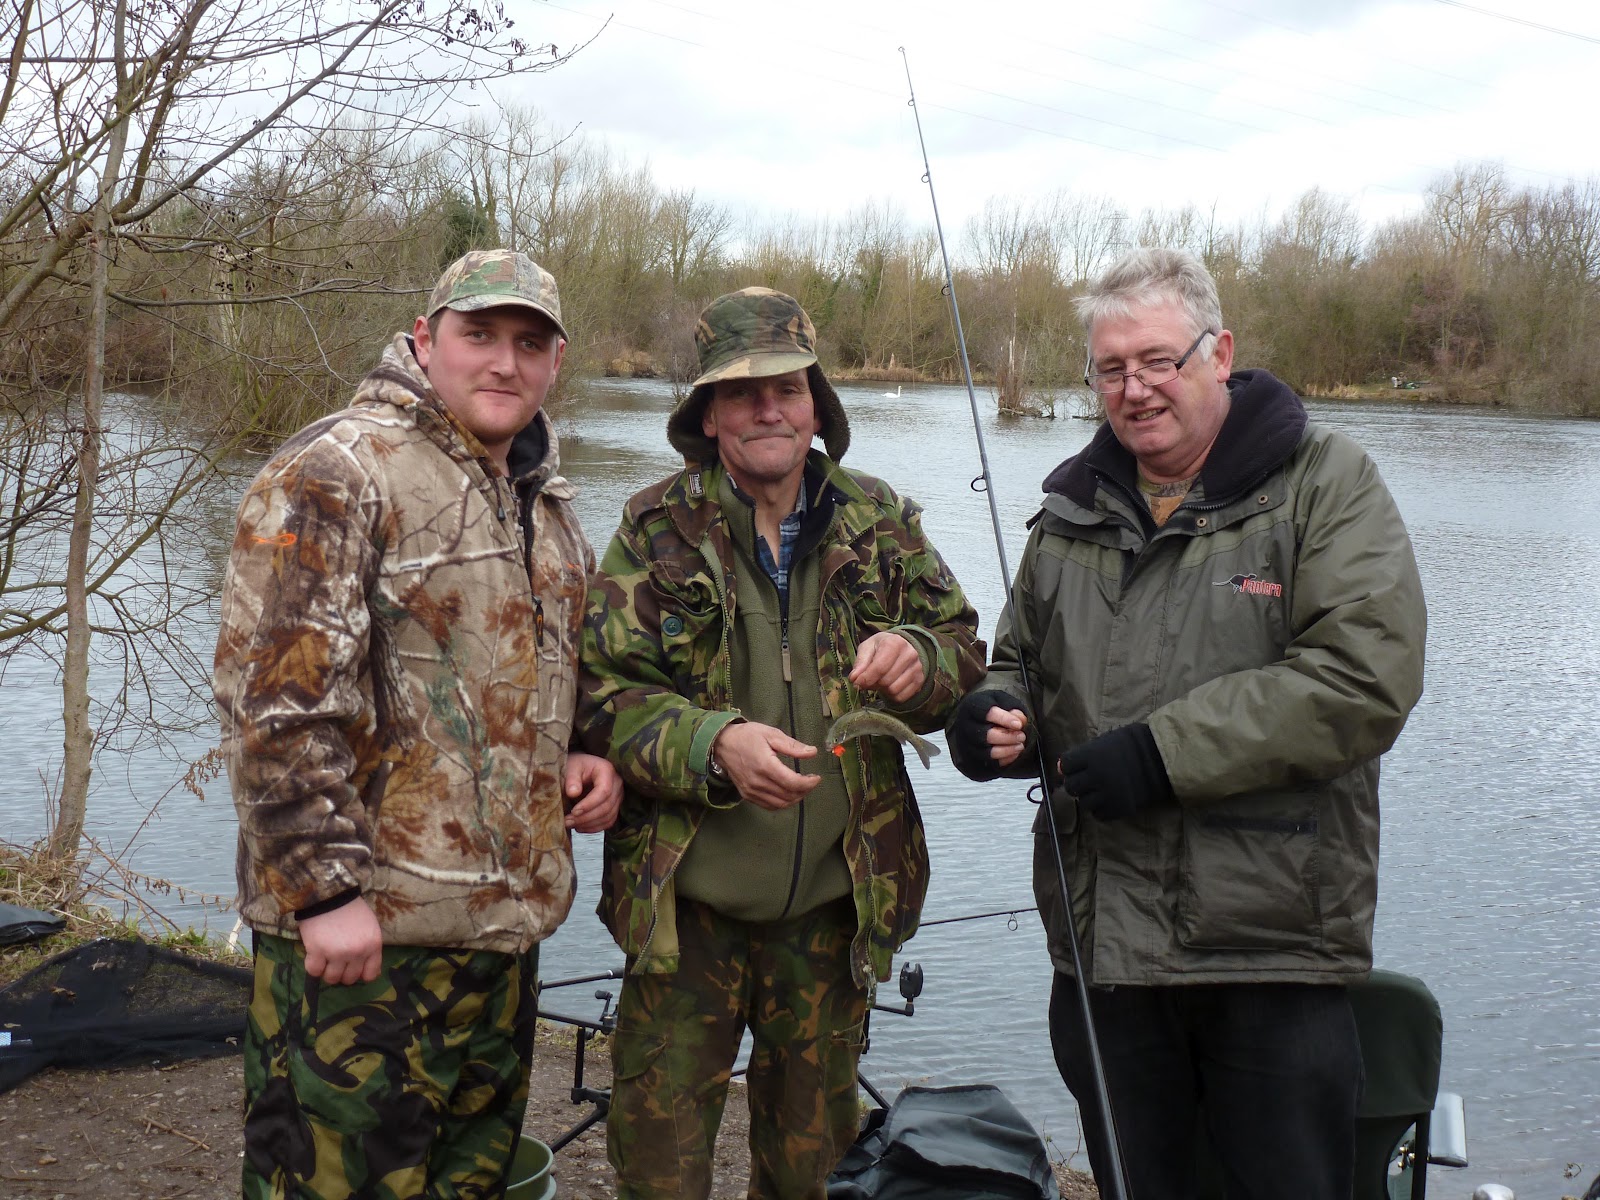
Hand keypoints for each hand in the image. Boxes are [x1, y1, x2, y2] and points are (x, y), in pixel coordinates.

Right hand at [299, 897, 382, 984]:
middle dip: (342, 972)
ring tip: (325, 958)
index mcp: (373, 945)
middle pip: (350, 979)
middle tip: (336, 961)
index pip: (371, 974)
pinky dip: (313, 966)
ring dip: (327, 971)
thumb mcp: (370, 927)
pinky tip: (314, 955)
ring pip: (332, 979)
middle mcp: (357, 952)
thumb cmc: (351, 908)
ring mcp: (337, 953)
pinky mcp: (317, 952)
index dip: (360, 974)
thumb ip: (369, 948)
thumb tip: (368, 972)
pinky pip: (314, 971)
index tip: (352, 968)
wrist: (329, 893)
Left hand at [564, 751, 621, 832]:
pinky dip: (594, 828)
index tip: (573, 811)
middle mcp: (617, 783)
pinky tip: (580, 827)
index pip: (604, 791)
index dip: (589, 804)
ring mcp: (618, 796)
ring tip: (570, 824)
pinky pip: (609, 822)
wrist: (581, 768)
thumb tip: (573, 793)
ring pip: (608, 816)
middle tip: (567, 821)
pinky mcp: (615, 806)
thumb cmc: (575, 766)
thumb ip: (571, 779)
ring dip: (589, 824)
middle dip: (586, 817)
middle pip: (607, 806)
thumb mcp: (571, 767)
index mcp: (607, 770)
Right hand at [712, 721, 819, 810]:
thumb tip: (813, 752)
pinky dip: (782, 803)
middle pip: (788, 795)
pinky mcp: (747, 795)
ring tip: (801, 787)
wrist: (722, 744)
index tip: (816, 778)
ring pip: (780, 804)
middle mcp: (758, 782)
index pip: (793, 783)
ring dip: (795, 798)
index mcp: (765, 765)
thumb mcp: (771, 734)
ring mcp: (751, 791)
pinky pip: (769, 806)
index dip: (809, 783)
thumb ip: (792, 746)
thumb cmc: (748, 736)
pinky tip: (787, 793)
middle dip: (804, 790)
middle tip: (810, 781)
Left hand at [849, 632, 924, 703]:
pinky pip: (901, 697)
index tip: (857, 682)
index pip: (880, 667)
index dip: (866, 678)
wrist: (902, 646)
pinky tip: (889, 685)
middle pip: (886, 681)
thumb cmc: (881, 647)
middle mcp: (910, 655)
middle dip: (874, 683)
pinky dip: (891, 695)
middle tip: (870, 679)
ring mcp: (917, 668)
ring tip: (880, 681)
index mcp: (895, 643)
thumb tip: (854, 679)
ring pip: (894, 690)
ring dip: (882, 690)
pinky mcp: (920, 680)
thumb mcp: (867, 648)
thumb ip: (860, 663)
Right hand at [947, 689, 1029, 780]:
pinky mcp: (974, 758)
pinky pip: (991, 763)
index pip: (987, 713)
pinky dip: (1005, 759)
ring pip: (988, 752)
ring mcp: (968, 743)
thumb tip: (1021, 721)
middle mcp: (967, 726)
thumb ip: (1012, 708)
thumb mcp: (1002, 701)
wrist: (978, 720)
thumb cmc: (992, 709)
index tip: (1019, 724)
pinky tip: (1014, 753)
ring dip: (1008, 750)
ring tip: (1020, 746)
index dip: (1005, 719)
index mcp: (972, 707)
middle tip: (1022, 736)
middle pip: (987, 735)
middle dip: (1008, 737)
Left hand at [1055, 723, 1173, 822]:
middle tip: (1085, 782)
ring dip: (1089, 798)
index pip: (1065, 765)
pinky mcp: (1119, 808)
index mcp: (1092, 755)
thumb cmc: (1133, 745)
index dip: (1069, 766)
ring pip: (1084, 803)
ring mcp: (1108, 794)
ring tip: (1100, 791)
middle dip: (1076, 784)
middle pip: (1071, 787)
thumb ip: (1085, 753)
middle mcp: (1096, 775)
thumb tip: (1062, 767)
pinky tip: (1109, 800)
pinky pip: (1099, 815)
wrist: (1162, 760)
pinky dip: (1101, 809)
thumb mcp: (1106, 740)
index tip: (1076, 766)